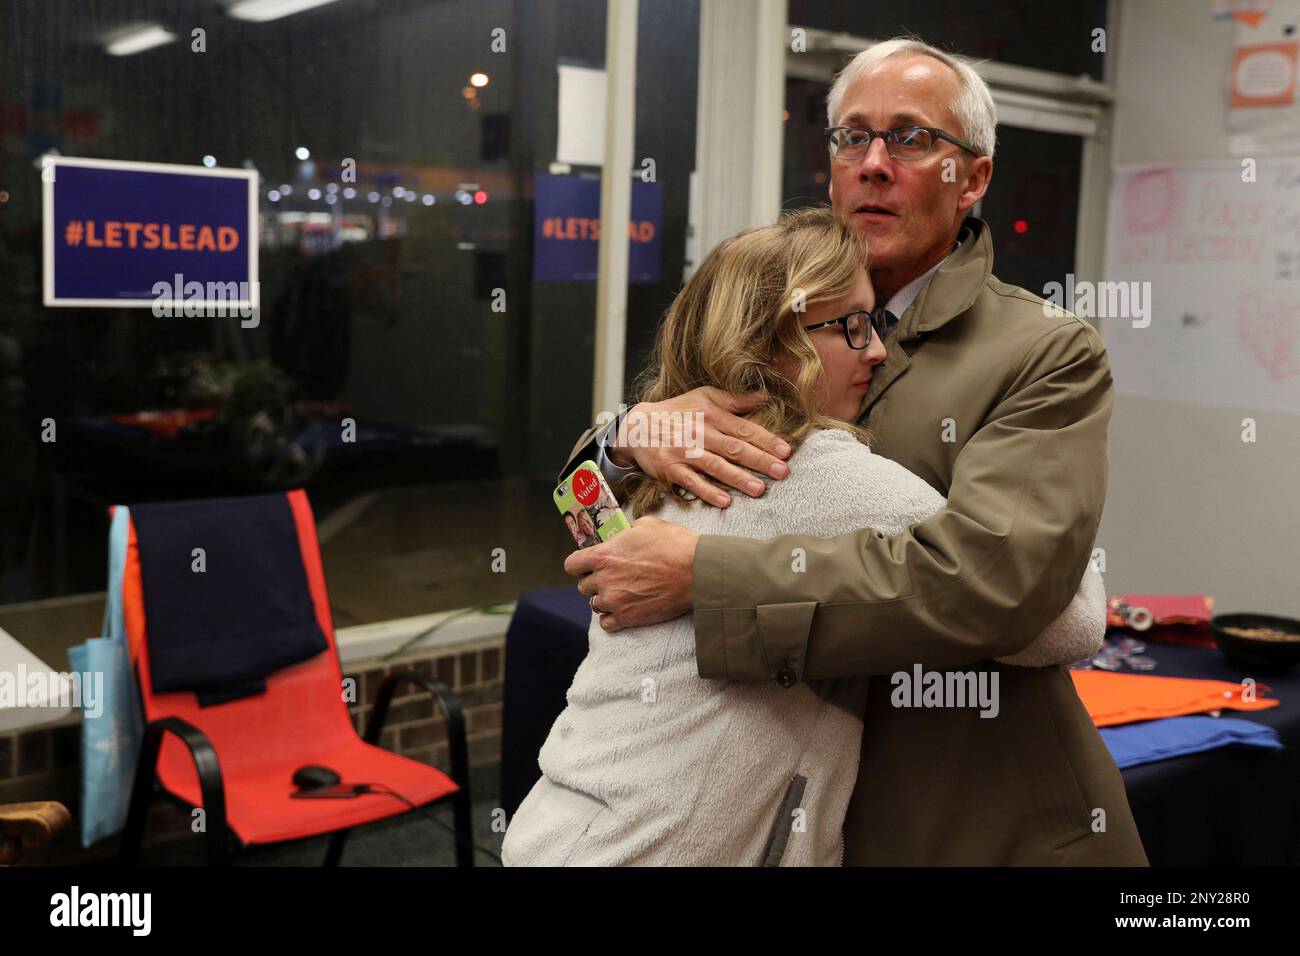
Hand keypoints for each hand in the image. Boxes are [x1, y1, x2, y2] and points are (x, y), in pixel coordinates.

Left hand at [564, 516, 696, 631]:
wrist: (697, 572)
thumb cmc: (674, 544)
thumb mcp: (647, 525)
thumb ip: (625, 531)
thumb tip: (621, 535)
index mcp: (604, 555)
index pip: (572, 565)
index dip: (580, 564)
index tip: (589, 564)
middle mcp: (604, 580)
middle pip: (583, 586)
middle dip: (595, 581)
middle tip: (613, 577)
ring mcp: (615, 601)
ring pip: (594, 604)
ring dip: (604, 598)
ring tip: (621, 593)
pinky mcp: (628, 618)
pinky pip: (606, 623)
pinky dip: (612, 617)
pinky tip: (623, 608)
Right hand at [610, 387, 792, 507]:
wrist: (638, 426)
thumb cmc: (677, 411)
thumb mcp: (704, 396)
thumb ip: (734, 399)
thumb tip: (764, 396)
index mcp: (711, 414)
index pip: (743, 428)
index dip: (766, 440)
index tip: (786, 451)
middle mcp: (699, 432)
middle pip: (734, 448)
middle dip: (760, 460)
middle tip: (782, 471)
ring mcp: (684, 452)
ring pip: (715, 466)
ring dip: (738, 478)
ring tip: (759, 489)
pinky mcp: (670, 469)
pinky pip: (691, 481)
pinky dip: (707, 491)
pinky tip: (724, 501)